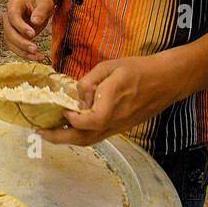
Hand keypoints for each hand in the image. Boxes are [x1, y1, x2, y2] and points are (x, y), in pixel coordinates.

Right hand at [3, 0, 55, 61]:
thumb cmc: (41, 3)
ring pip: (10, 43)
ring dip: (22, 52)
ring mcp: (8, 28)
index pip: (14, 17)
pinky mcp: (12, 37)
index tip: (32, 34)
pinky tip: (36, 57)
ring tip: (37, 57)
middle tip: (35, 49)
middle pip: (9, 32)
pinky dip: (25, 54)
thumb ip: (41, 11)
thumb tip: (35, 21)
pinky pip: (15, 48)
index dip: (21, 27)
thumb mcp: (45, 3)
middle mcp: (8, 17)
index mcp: (14, 5)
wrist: (39, 8)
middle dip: (21, 43)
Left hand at [38, 55, 181, 146]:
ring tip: (50, 132)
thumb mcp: (110, 66)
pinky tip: (69, 127)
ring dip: (67, 139)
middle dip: (59, 137)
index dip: (73, 118)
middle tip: (40, 132)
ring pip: (90, 140)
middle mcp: (116, 118)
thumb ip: (89, 82)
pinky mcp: (121, 127)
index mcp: (113, 100)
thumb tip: (75, 96)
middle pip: (85, 138)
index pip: (90, 120)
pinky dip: (80, 135)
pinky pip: (97, 136)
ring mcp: (119, 126)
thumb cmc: (139, 69)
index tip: (64, 108)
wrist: (167, 80)